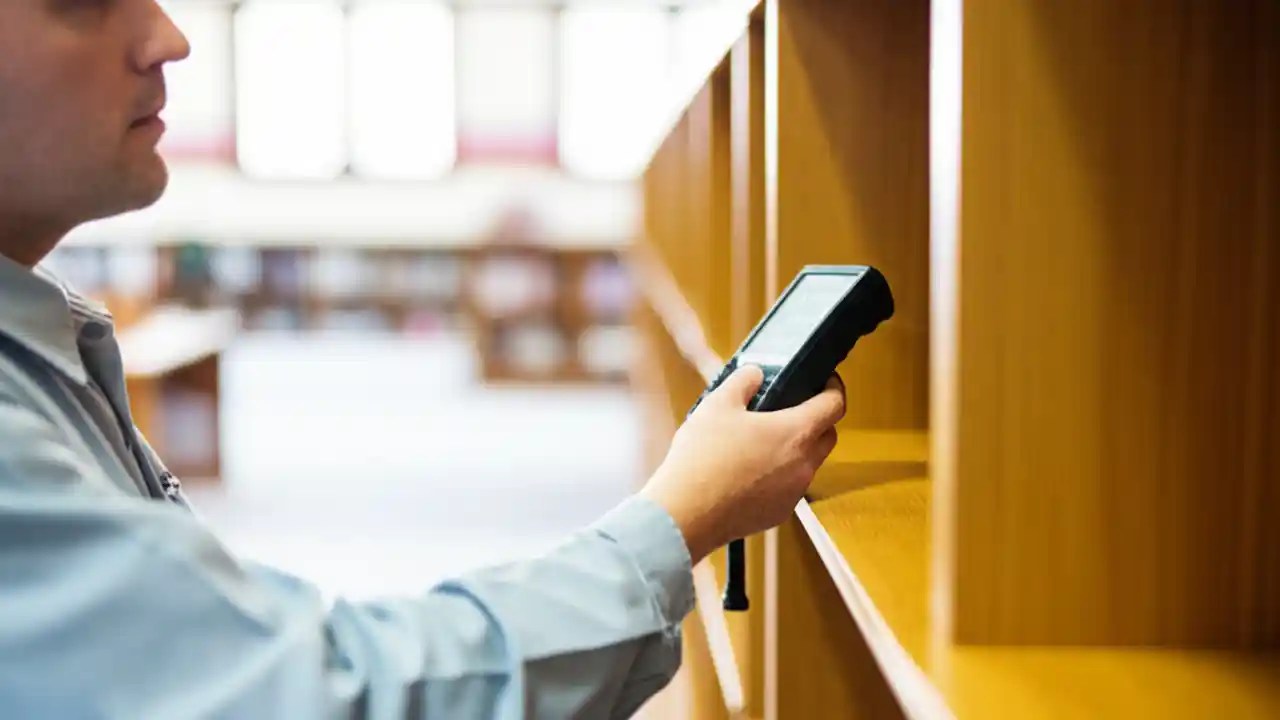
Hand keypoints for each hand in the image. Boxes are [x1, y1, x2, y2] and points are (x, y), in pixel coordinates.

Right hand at [641, 366, 845, 562]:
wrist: (686, 514)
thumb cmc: (703, 457)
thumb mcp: (717, 405)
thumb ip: (742, 381)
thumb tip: (755, 374)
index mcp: (796, 432)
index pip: (835, 405)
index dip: (834, 388)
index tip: (824, 382)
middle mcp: (804, 465)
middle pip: (828, 436)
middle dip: (818, 420)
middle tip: (792, 409)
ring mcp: (793, 493)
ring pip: (809, 464)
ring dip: (796, 450)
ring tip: (762, 442)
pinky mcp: (779, 514)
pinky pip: (789, 488)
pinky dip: (779, 476)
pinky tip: (749, 472)